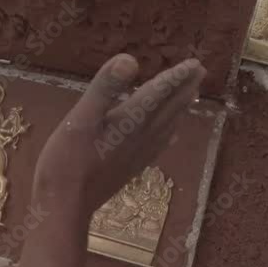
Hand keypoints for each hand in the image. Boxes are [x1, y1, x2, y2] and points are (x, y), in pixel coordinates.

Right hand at [33, 54, 205, 214]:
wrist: (66, 207)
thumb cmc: (66, 162)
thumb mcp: (80, 118)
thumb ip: (105, 88)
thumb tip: (130, 59)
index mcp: (130, 121)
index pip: (160, 93)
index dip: (177, 76)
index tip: (195, 62)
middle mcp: (141, 137)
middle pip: (170, 109)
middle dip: (185, 89)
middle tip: (201, 72)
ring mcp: (138, 155)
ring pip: (168, 126)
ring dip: (180, 109)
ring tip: (191, 96)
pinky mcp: (132, 168)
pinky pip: (159, 145)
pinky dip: (169, 133)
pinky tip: (170, 135)